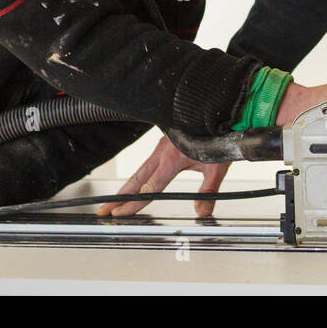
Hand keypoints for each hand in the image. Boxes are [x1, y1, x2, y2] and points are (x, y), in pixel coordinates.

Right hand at [99, 134, 229, 217]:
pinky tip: (136, 182)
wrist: (221, 114)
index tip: (120, 213)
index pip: (149, 187)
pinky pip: (148, 162)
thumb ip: (209, 190)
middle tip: (105, 210)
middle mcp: (162, 152)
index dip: (133, 203)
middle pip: (137, 179)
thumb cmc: (220, 138)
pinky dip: (139, 175)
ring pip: (140, 170)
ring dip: (127, 187)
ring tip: (114, 201)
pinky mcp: (165, 143)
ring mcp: (162, 146)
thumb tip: (202, 212)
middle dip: (120, 196)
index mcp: (172, 158)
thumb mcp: (218, 167)